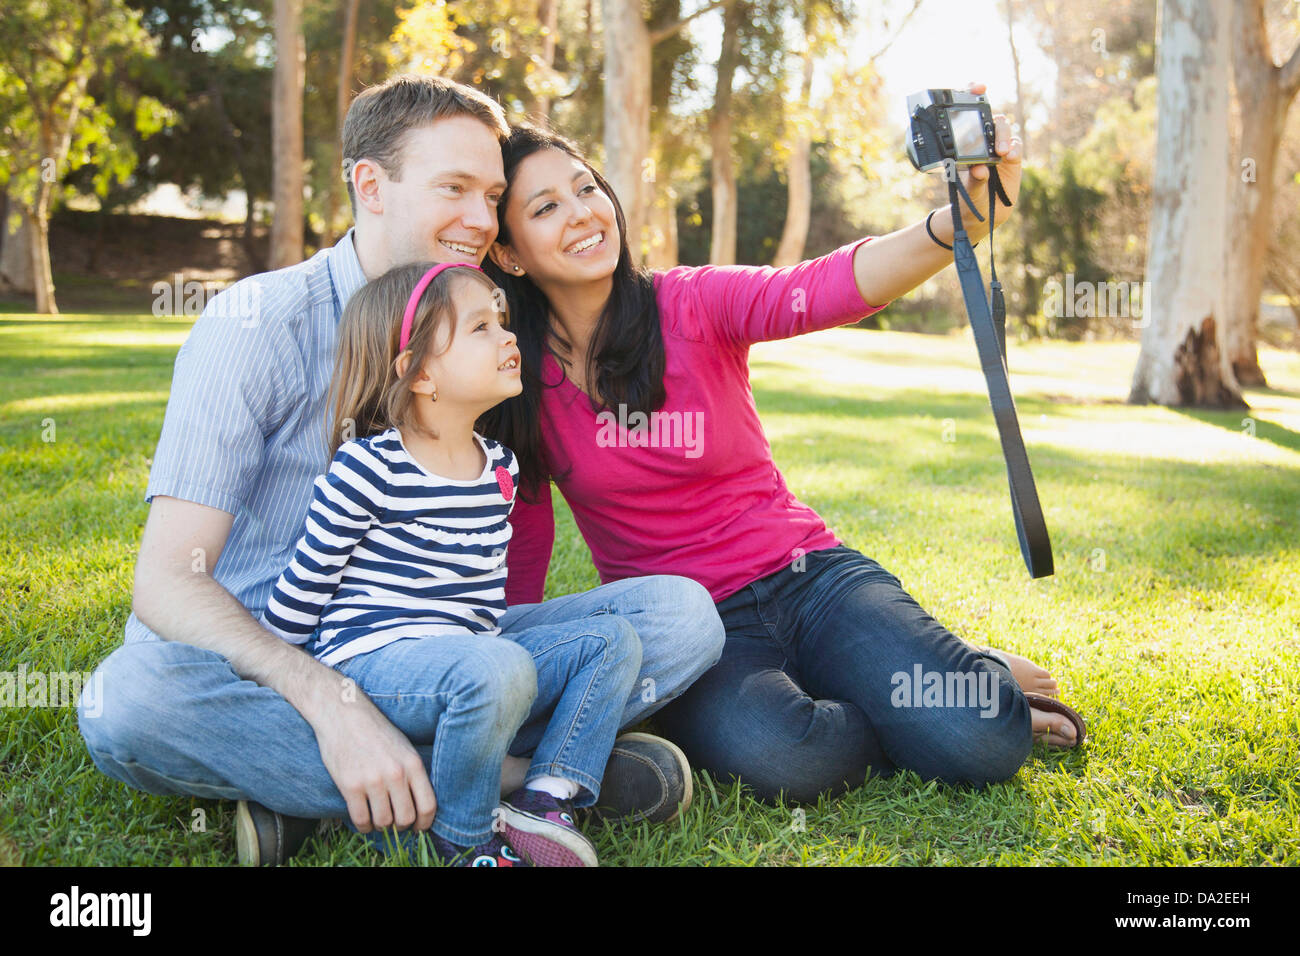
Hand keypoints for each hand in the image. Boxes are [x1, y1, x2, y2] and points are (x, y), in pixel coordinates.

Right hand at [312, 683, 436, 833]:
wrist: (343, 714)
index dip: (424, 823)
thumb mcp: (404, 747)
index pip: (428, 806)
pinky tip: (364, 820)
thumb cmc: (376, 731)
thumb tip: (420, 806)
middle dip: (401, 827)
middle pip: (405, 818)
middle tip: (395, 823)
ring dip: (381, 826)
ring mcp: (372, 780)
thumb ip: (413, 774)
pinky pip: (361, 820)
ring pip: (383, 822)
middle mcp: (395, 773)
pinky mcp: (350, 785)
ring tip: (378, 819)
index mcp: (413, 764)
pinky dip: (364, 826)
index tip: (418, 828)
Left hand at [957, 82, 1021, 235]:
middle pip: (990, 118)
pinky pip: (1016, 146)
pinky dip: (1014, 149)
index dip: (973, 95)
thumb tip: (980, 169)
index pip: (968, 114)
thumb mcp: (967, 192)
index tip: (978, 88)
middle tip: (992, 134)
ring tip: (1001, 153)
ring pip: (1004, 128)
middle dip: (992, 118)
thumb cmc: (968, 200)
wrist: (982, 215)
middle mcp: (981, 141)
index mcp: (964, 143)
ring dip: (1003, 136)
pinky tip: (1009, 158)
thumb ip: (974, 181)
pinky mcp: (1012, 158)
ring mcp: (998, 148)